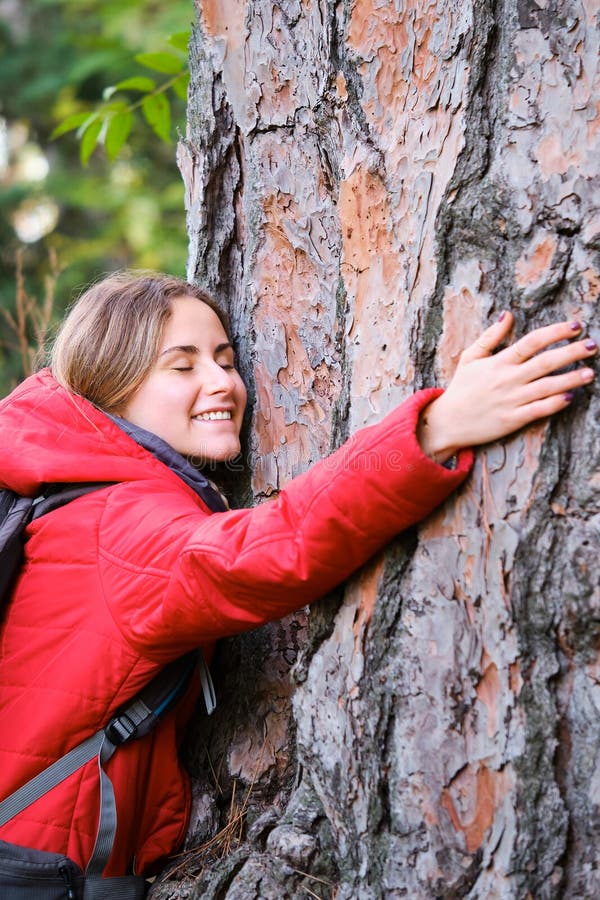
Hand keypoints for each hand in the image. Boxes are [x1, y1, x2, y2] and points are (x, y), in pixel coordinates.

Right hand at [417, 312, 596, 462]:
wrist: (448, 422)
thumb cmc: (461, 388)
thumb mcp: (470, 358)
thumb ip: (490, 337)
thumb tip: (508, 315)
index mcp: (499, 362)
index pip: (532, 342)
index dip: (555, 332)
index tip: (576, 325)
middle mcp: (507, 379)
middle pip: (545, 362)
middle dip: (571, 352)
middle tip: (593, 345)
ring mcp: (511, 400)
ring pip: (547, 387)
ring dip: (571, 379)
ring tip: (590, 372)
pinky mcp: (512, 420)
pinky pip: (538, 410)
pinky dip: (554, 404)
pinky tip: (570, 397)